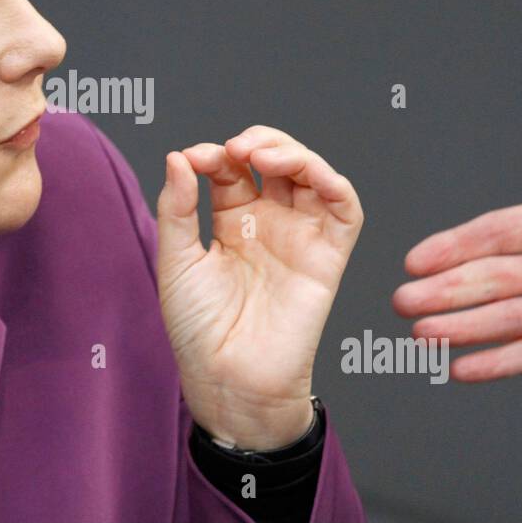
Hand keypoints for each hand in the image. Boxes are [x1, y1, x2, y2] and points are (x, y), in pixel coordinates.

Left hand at [157, 125, 362, 448]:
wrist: (228, 380)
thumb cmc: (199, 331)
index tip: (192, 160)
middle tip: (233, 149)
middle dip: (256, 142)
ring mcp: (299, 236)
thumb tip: (178, 157)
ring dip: (292, 152)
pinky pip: (345, 209)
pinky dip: (333, 181)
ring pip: (311, 174)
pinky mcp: (328, 255)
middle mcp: (268, 223)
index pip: (230, 168)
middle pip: (275, 161)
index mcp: (230, 222)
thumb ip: (177, 208)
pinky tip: (306, 172)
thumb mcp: (177, 261)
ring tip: (259, 155)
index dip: (213, 154)